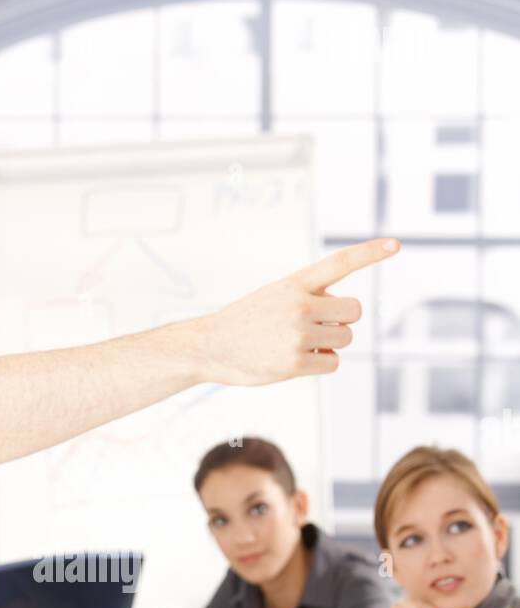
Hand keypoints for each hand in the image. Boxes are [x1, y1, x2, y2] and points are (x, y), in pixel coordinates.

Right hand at [189, 238, 398, 387]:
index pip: (340, 262)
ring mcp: (299, 334)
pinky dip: (321, 363)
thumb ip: (309, 296)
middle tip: (317, 327)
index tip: (396, 243)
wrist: (210, 346)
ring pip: (345, 338)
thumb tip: (342, 314)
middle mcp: (301, 305)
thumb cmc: (246, 322)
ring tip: (300, 344)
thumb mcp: (275, 295)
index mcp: (295, 283)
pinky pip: (332, 362)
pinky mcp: (296, 362)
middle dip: (341, 321)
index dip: (370, 252)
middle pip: (353, 312)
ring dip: (330, 344)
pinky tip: (296, 360)